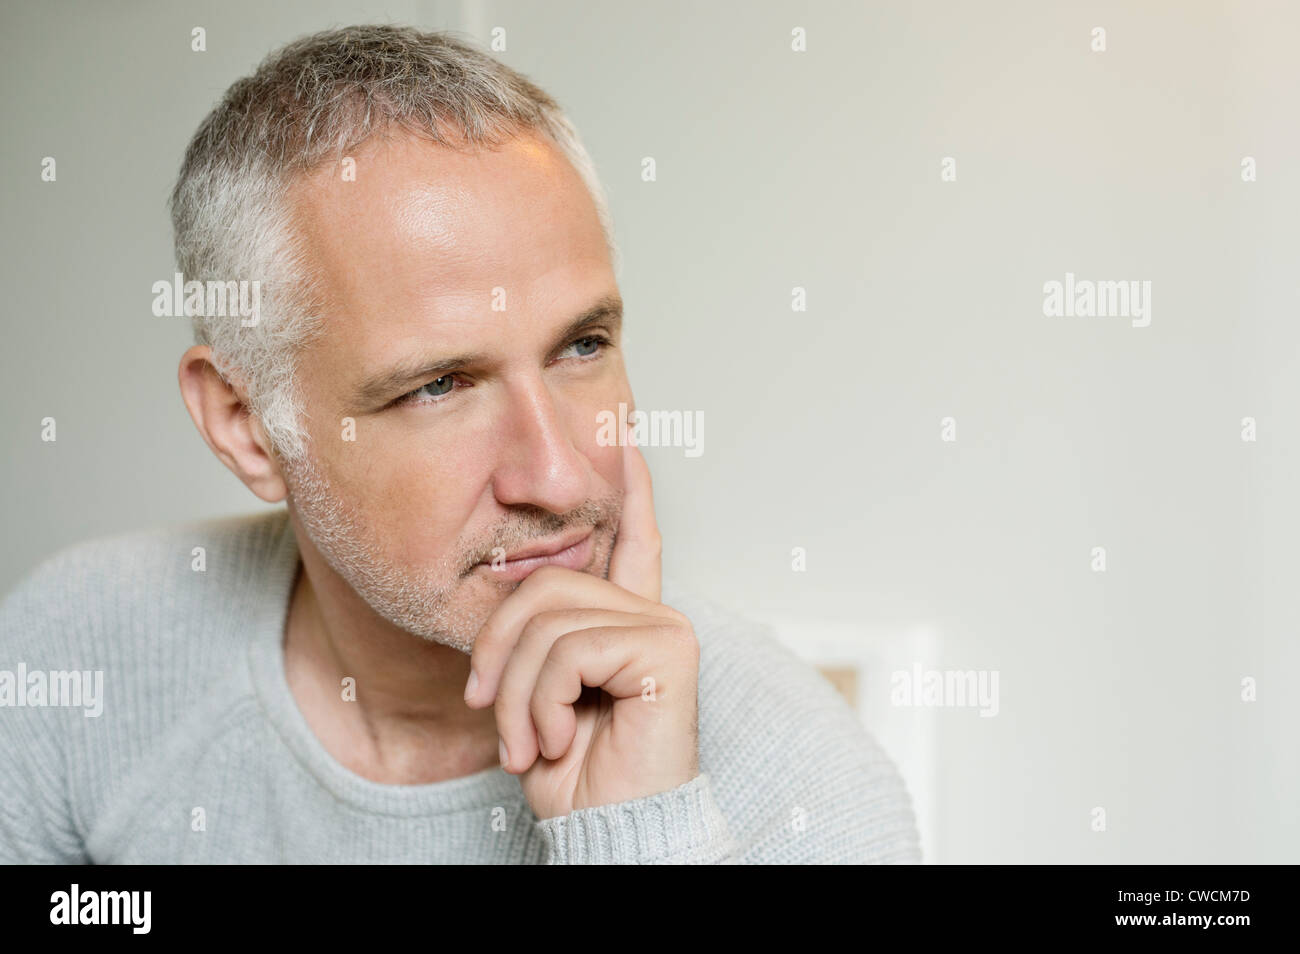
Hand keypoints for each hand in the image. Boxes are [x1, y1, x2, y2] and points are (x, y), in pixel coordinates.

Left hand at [462, 438, 699, 819]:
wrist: (607, 832)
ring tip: (532, 743)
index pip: (631, 540)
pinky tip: (563, 738)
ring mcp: (663, 627)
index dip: (629, 490)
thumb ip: (536, 638)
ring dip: (517, 696)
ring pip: (545, 621)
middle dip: (497, 657)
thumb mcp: (534, 694)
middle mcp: (651, 614)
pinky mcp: (668, 648)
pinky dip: (544, 702)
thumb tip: (509, 587)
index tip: (626, 437)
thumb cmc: (574, 775)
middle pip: (540, 586)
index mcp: (625, 622)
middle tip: (496, 717)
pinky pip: (568, 648)